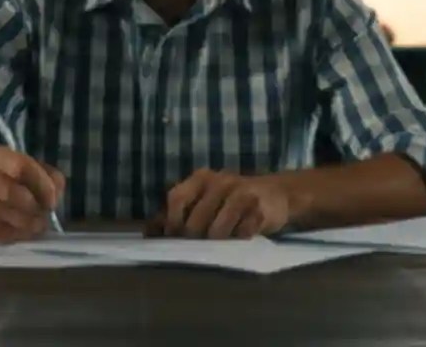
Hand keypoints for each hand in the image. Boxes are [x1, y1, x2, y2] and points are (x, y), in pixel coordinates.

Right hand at [0, 145, 64, 243]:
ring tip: (39, 223)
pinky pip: (7, 234)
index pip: (21, 167)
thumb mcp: (31, 167)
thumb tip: (55, 195)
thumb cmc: (13, 179)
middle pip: (12, 194)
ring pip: (11, 217)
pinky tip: (26, 230)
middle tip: (44, 213)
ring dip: (32, 224)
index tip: (52, 199)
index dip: (42, 184)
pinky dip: (22, 234)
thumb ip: (50, 176)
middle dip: (35, 207)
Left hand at [147, 168, 289, 238]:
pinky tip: (240, 238)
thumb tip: (149, 233)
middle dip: (193, 240)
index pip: (176, 198)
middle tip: (198, 247)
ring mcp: (242, 195)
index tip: (173, 239)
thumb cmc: (231, 200)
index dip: (171, 222)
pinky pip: (241, 234)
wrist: (276, 193)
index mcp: (201, 178)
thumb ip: (178, 212)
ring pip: (217, 231)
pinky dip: (237, 241)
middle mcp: (220, 182)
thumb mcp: (204, 198)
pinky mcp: (260, 211)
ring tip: (221, 244)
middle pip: (195, 221)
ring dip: (216, 243)